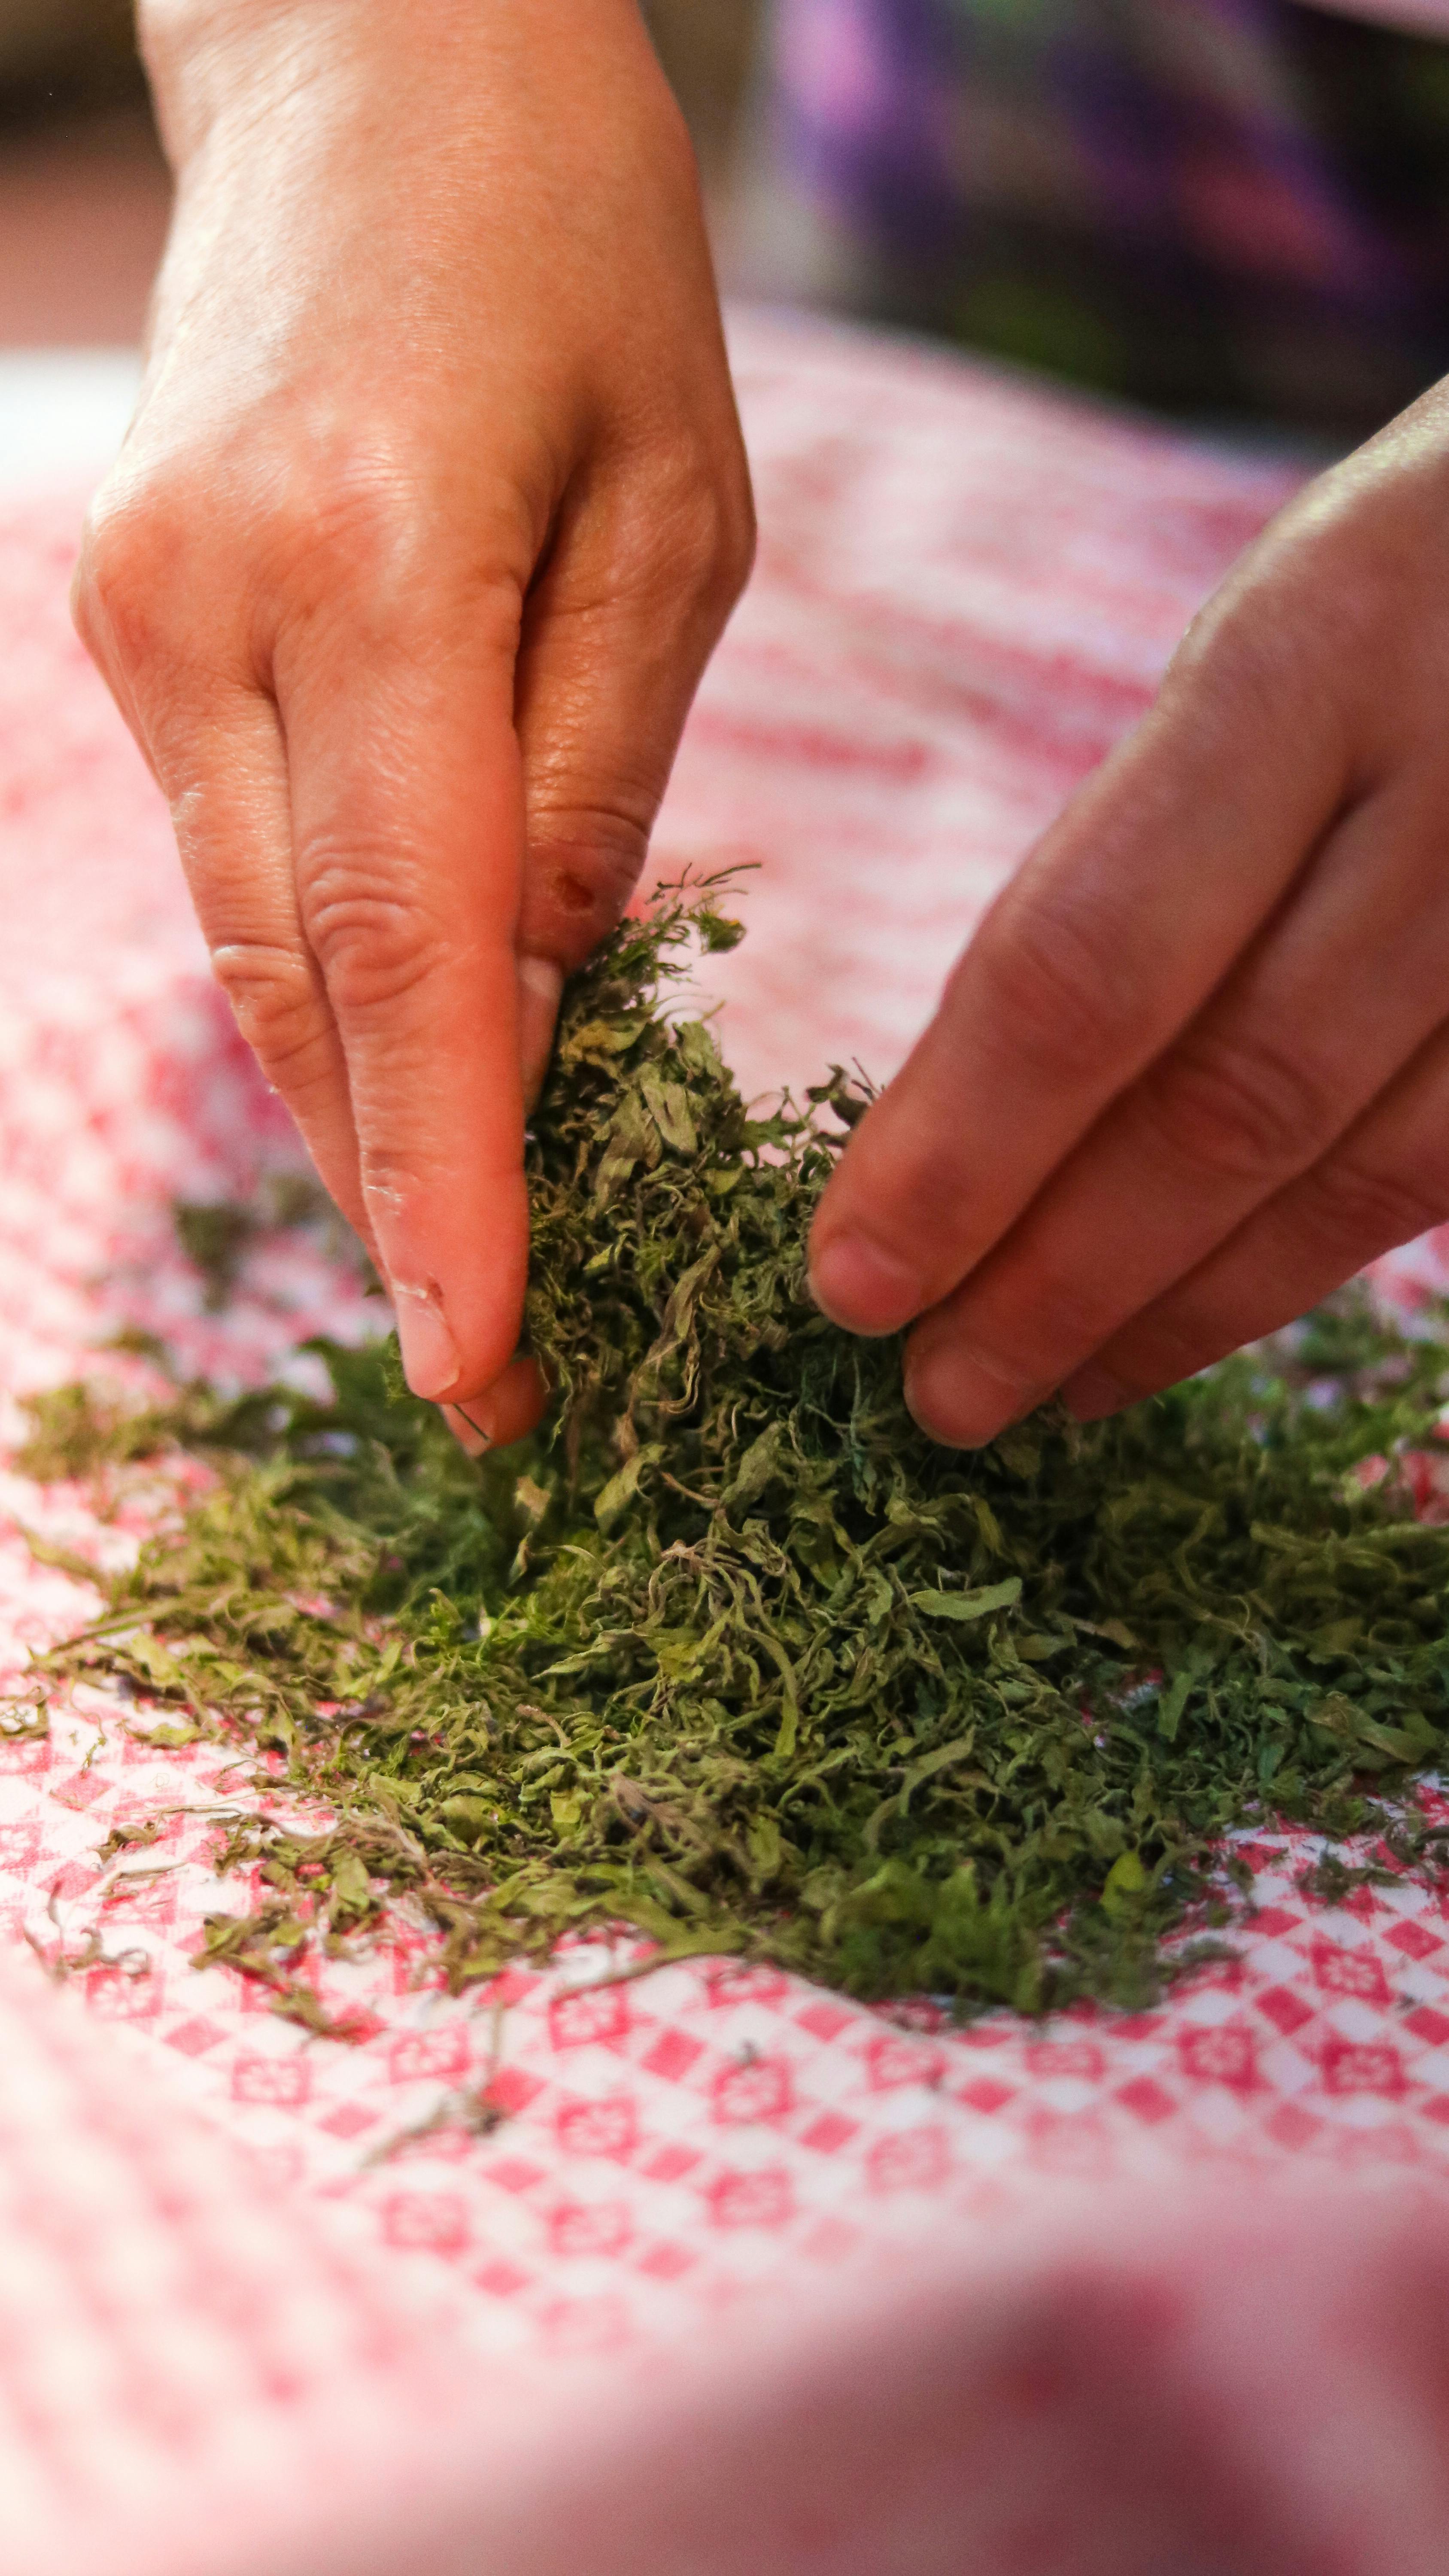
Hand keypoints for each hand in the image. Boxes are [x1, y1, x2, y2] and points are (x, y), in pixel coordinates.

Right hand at [75, 0, 752, 1442]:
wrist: (369, 67)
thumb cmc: (571, 257)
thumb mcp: (673, 510)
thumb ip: (595, 769)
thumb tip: (545, 999)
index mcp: (362, 567)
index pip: (402, 951)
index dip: (446, 1180)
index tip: (485, 1362)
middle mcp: (203, 619)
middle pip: (299, 992)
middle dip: (403, 1204)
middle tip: (499, 1390)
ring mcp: (141, 634)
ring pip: (253, 960)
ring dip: (360, 1132)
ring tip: (469, 1288)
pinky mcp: (140, 641)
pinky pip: (244, 879)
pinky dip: (327, 1014)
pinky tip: (407, 1110)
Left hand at [809, 384, 1448, 1443]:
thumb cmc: (1411, 580)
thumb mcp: (1264, 639)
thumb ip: (1141, 848)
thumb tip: (969, 1110)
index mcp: (1309, 654)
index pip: (1092, 959)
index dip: (962, 1153)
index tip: (850, 1284)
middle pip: (1228, 1098)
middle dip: (1060, 1275)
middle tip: (938, 1398)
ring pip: (1357, 1169)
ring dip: (1182, 1310)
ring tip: (1049, 1393)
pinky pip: (1445, 1170)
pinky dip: (1305, 1262)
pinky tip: (1197, 1318)